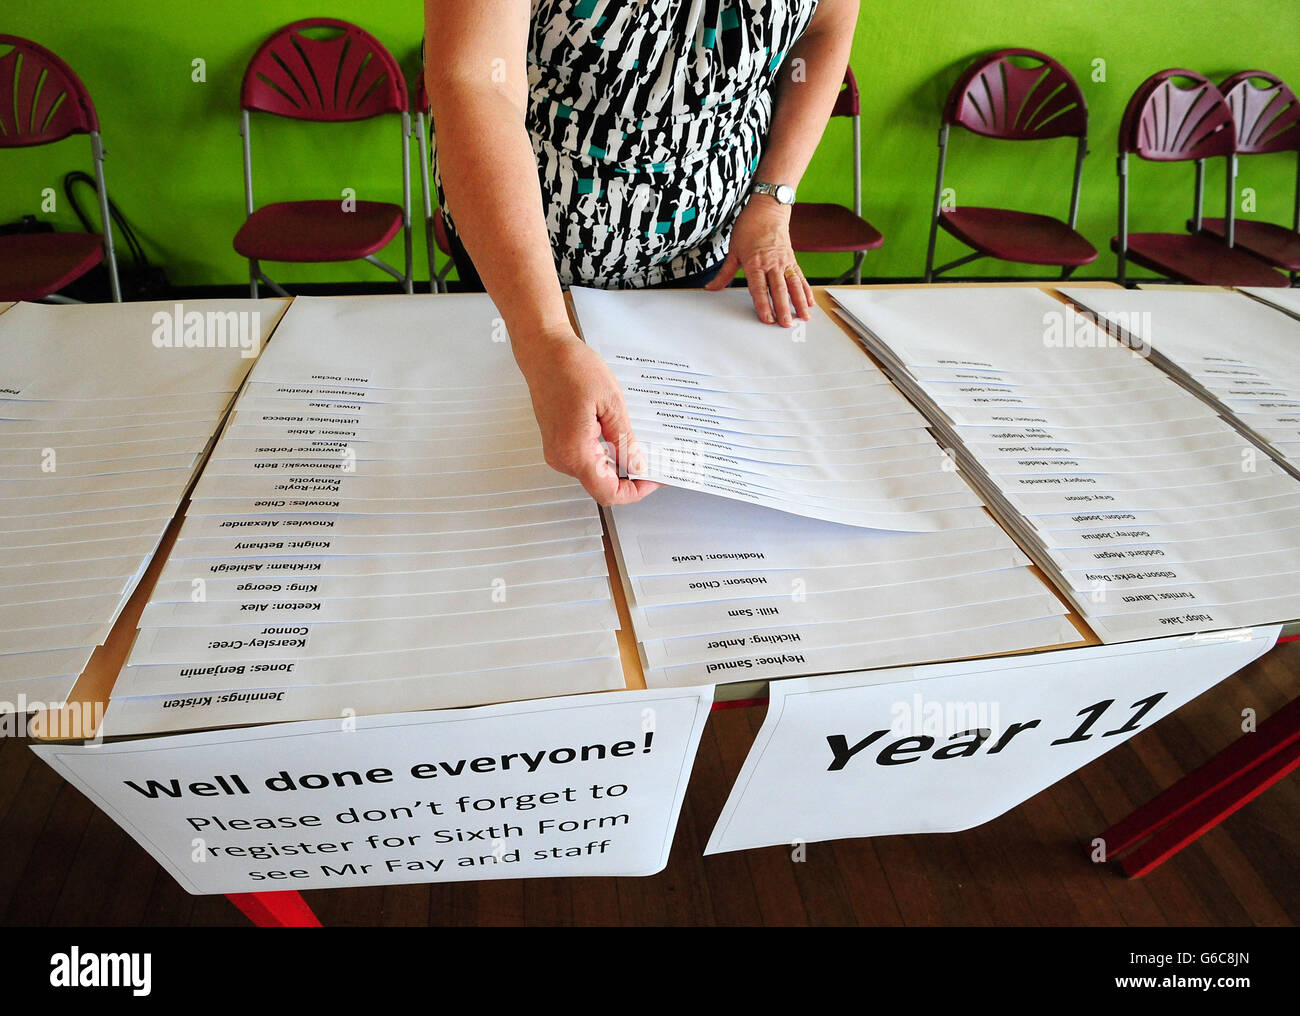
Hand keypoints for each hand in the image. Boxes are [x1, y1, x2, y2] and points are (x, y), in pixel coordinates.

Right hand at [515, 330, 661, 506]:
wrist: (544, 351)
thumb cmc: (570, 368)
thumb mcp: (611, 403)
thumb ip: (625, 440)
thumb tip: (637, 465)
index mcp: (575, 451)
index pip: (608, 492)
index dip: (635, 491)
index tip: (653, 479)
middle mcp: (562, 457)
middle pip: (602, 485)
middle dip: (630, 477)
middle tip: (654, 462)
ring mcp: (557, 451)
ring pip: (595, 474)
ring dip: (618, 466)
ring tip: (640, 448)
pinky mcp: (558, 443)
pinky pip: (586, 460)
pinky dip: (606, 456)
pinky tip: (619, 440)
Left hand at [705, 197, 813, 326]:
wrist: (768, 209)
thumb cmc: (749, 227)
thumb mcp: (733, 250)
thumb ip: (724, 273)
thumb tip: (711, 288)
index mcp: (754, 262)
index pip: (759, 288)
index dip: (763, 305)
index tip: (767, 318)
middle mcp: (771, 263)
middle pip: (778, 289)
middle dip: (783, 308)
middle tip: (786, 325)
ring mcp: (783, 262)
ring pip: (793, 285)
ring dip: (798, 302)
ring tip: (803, 318)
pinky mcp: (792, 260)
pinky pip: (799, 277)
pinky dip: (805, 290)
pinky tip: (809, 303)